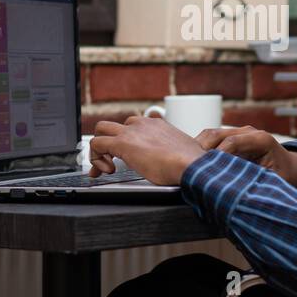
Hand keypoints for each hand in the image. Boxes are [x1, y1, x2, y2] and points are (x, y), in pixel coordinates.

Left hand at [88, 116, 205, 185]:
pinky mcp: (121, 143)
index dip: (129, 141)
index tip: (129, 157)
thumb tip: (201, 143)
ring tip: (106, 167)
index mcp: (157, 125)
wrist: (189, 164)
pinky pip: (96, 144)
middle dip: (108, 142)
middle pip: (115, 126)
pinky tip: (107, 171)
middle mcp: (142, 125)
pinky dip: (96, 158)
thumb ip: (193, 144)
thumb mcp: (192, 147)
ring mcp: (131, 132)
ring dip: (99, 148)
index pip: (134, 126)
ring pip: (101, 129)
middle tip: (110, 161)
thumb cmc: (191, 162)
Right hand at [194, 126, 296, 187]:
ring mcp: (239, 133)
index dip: (215, 157)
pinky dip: (201, 150)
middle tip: (190, 170)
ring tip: (189, 168)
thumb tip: (232, 189)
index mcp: (260, 139)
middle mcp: (248, 132)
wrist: (293, 166)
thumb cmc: (286, 175)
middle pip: (215, 135)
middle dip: (200, 152)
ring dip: (198, 150)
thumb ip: (254, 181)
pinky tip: (195, 165)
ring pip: (210, 135)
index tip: (204, 173)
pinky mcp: (232, 138)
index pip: (230, 143)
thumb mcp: (274, 181)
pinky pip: (211, 140)